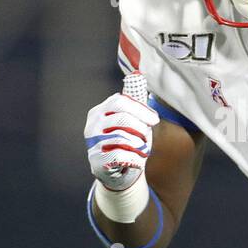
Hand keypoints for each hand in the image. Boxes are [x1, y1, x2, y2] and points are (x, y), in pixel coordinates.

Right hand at [84, 73, 157, 190]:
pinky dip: (135, 158)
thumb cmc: (128, 143)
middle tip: (147, 137)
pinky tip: (136, 160)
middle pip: (122, 118)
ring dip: (139, 145)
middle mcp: (92, 125)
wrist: (119, 173)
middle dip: (141, 128)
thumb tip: (138, 74)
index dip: (140, 109)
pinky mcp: (96, 161)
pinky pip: (121, 155)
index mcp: (100, 111)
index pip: (119, 102)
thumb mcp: (132, 120)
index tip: (154, 119)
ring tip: (141, 150)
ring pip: (123, 137)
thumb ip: (134, 101)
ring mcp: (92, 143)